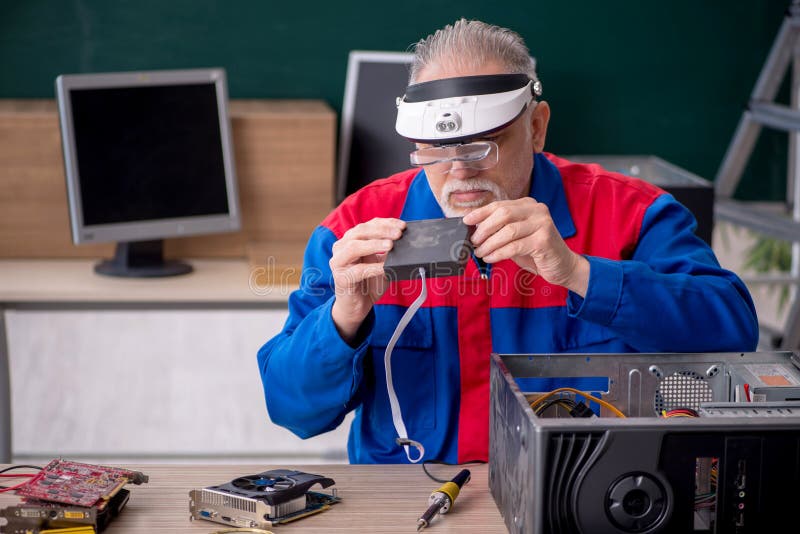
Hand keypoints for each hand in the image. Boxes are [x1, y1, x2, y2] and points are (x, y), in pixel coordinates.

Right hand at [330, 218, 405, 342]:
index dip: (385, 223)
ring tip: (390, 245)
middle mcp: (341, 247)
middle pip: (360, 232)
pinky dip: (373, 268)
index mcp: (351, 240)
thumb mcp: (381, 263)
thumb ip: (388, 251)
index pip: (368, 225)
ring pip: (354, 247)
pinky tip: (385, 267)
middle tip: (398, 234)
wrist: (357, 306)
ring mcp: (338, 262)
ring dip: (374, 244)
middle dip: (381, 231)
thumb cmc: (369, 282)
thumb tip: (403, 240)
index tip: (402, 225)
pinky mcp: (341, 278)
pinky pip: (358, 270)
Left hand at [463, 198, 588, 295]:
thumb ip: (500, 229)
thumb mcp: (516, 236)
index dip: (481, 212)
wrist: (563, 266)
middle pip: (503, 214)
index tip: (466, 221)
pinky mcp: (544, 240)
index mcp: (529, 205)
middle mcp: (537, 210)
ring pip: (507, 231)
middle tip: (473, 241)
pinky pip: (514, 246)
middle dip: (484, 229)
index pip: (500, 205)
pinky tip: (490, 258)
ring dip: (489, 244)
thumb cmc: (536, 251)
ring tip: (480, 252)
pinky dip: (498, 253)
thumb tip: (475, 230)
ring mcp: (543, 224)